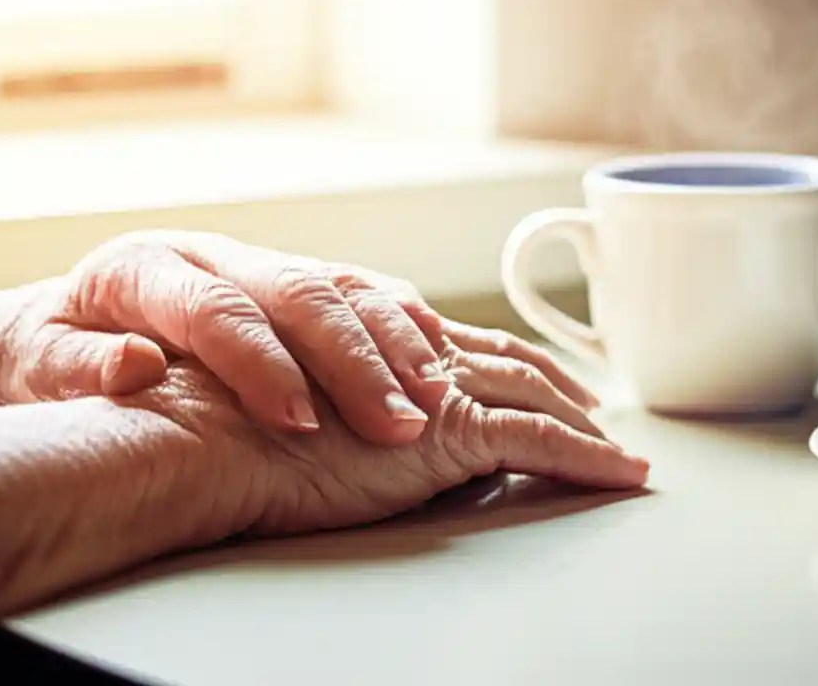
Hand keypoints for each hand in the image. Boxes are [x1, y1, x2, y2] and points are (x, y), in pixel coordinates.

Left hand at [0, 230, 597, 446]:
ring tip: (436, 400)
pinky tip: (441, 364)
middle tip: (397, 426)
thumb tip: (132, 367)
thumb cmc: (52, 353)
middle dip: (355, 360)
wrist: (66, 320)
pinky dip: (406, 328)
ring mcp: (260, 264)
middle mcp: (215, 254)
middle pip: (300, 294)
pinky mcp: (295, 283)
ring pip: (345, 288)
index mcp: (147, 267)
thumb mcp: (38, 362)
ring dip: (397, 345)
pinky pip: (364, 293)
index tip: (297, 422)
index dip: (261, 363)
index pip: (217, 307)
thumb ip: (79, 365)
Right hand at [123, 340, 644, 539]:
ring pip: (534, 394)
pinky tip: (620, 475)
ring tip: (618, 449)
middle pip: (505, 360)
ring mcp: (433, 388)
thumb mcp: (266, 396)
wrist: (198, 433)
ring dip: (583, 422)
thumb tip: (316, 423)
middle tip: (592, 409)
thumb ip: (307, 393)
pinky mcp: (447, 428)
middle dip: (554, 383)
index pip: (451, 343)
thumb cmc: (212, 420)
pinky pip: (541, 441)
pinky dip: (590, 460)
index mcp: (368, 341)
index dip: (496, 357)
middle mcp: (408, 353)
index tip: (528, 374)